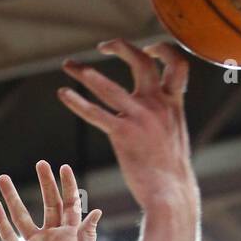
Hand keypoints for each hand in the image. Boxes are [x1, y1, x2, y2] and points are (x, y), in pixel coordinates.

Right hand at [0, 162, 100, 240]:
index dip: (68, 187)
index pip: (71, 206)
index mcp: (72, 238)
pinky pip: (8, 234)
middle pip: (49, 204)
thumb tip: (96, 211)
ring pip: (23, 215)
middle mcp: (54, 238)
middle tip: (40, 163)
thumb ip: (88, 236)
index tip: (64, 167)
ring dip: (13, 197)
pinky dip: (0, 219)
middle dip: (45, 184)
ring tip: (3, 178)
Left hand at [59, 40, 197, 211]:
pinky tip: (63, 94)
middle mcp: (157, 105)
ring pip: (108, 85)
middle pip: (141, 62)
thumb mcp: (176, 132)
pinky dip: (76, 102)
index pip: (177, 64)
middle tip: (103, 46)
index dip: (163, 50)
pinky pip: (95, 113)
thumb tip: (159, 107)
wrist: (171, 194)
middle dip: (121, 47)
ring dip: (85, 72)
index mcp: (173, 103)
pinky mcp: (123, 134)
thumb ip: (166, 113)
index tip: (149, 48)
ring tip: (68, 65)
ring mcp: (140, 118)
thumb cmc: (171, 169)